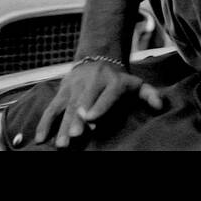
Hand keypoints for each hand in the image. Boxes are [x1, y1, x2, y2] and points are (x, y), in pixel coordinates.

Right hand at [34, 59, 163, 148]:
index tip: (91, 120)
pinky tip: (40, 138)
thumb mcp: (136, 84)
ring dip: (61, 124)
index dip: (99, 106)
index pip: (107, 94)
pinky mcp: (62, 90)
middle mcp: (93, 82)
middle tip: (75, 135)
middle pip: (84, 101)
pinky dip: (45, 122)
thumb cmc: (119, 80)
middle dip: (78, 118)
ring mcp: (75, 86)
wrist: (99, 57)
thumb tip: (160, 105)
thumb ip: (148, 94)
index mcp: (113, 81)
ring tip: (61, 143)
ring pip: (67, 106)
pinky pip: (52, 107)